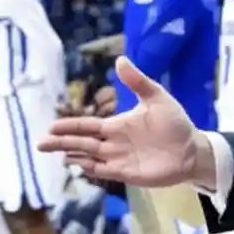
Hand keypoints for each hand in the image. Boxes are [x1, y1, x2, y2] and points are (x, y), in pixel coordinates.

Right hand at [38, 57, 207, 187]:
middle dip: (62, 143)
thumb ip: (137, 81)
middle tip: (41, 144)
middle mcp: (113, 143)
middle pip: (82, 142)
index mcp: (117, 125)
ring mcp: (119, 159)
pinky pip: (104, 172)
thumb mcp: (157, 98)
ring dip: (72, 156)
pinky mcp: (127, 173)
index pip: (88, 126)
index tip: (52, 126)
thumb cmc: (174, 123)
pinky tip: (78, 166)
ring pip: (89, 157)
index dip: (70, 126)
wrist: (192, 149)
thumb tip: (120, 59)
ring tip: (56, 155)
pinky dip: (90, 169)